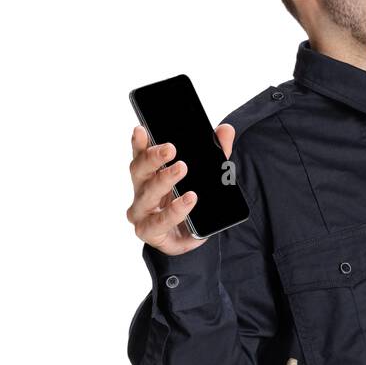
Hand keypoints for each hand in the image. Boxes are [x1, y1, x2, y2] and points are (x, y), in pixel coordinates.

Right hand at [127, 123, 235, 254]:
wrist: (192, 235)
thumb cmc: (190, 201)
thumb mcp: (206, 175)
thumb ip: (217, 153)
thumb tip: (226, 130)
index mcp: (150, 174)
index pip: (141, 154)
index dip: (139, 142)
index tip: (141, 129)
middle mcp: (141, 191)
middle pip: (139, 170)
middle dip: (153, 157)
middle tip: (170, 148)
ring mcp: (142, 212)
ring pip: (148, 194)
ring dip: (164, 179)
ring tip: (182, 168)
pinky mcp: (150, 232)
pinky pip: (160, 221)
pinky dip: (175, 210)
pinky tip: (189, 199)